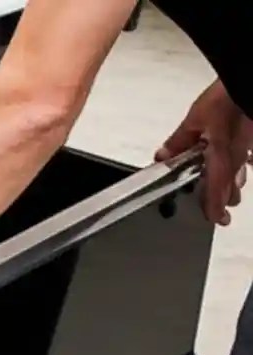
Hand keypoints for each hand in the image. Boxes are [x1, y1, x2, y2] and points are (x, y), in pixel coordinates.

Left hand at [156, 80, 252, 225]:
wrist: (248, 81)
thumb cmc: (229, 98)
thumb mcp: (194, 120)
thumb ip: (178, 141)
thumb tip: (163, 156)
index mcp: (222, 157)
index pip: (218, 192)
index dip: (215, 208)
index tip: (214, 219)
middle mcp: (238, 156)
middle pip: (232, 188)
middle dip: (222, 198)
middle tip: (215, 208)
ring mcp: (248, 147)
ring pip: (239, 174)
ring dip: (229, 183)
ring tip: (221, 190)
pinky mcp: (250, 139)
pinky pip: (244, 158)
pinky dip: (235, 164)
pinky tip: (233, 162)